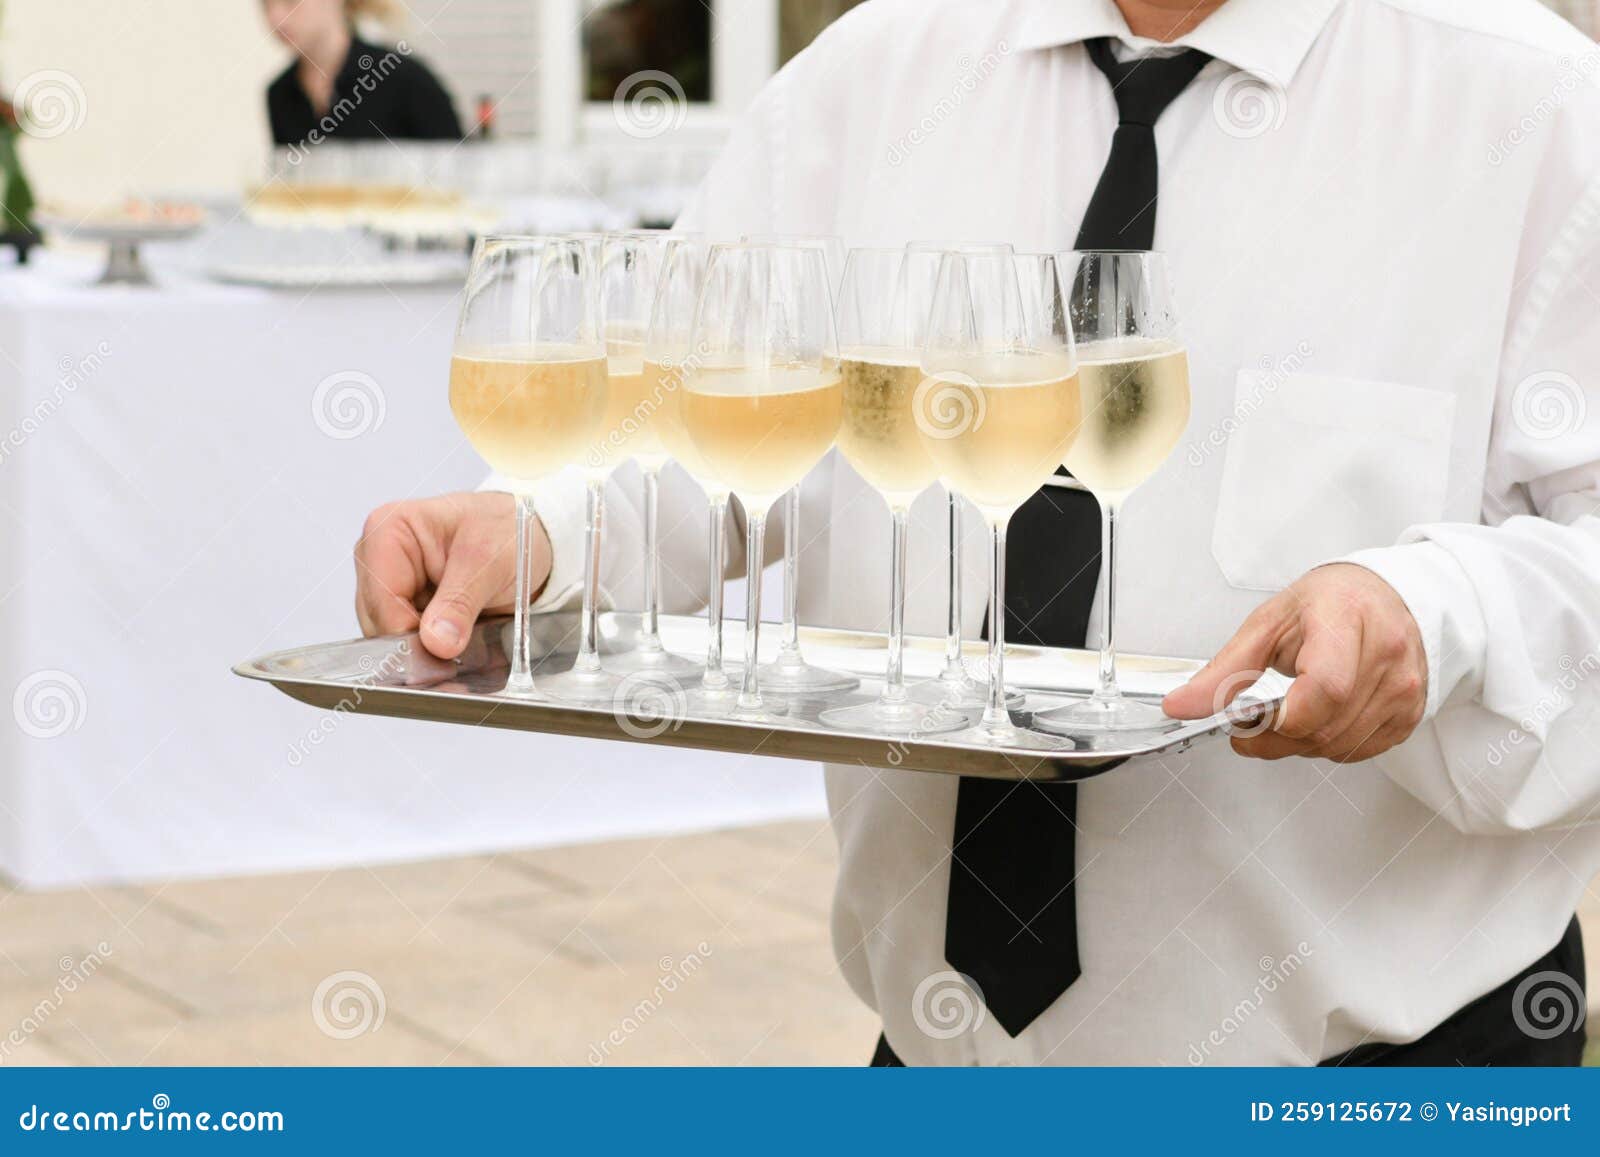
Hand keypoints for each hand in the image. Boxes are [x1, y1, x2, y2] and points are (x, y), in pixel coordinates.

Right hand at [353, 492, 549, 659]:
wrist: (528, 536)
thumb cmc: (505, 529)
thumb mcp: (490, 560)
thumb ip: (460, 602)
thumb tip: (436, 643)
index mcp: (389, 530)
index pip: (381, 598)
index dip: (406, 631)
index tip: (440, 651)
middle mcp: (379, 558)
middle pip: (379, 620)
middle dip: (417, 643)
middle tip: (458, 651)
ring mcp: (389, 584)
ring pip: (391, 636)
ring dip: (427, 648)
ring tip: (465, 639)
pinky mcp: (404, 606)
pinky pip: (408, 640)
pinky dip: (432, 647)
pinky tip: (458, 640)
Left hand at [1162, 563, 1426, 761]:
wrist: (1384, 596)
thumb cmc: (1329, 603)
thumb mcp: (1267, 622)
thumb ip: (1224, 670)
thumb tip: (1181, 705)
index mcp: (1347, 621)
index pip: (1324, 689)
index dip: (1280, 719)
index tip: (1244, 721)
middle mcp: (1386, 656)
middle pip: (1325, 728)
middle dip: (1276, 737)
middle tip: (1249, 723)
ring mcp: (1403, 688)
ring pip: (1339, 747)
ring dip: (1299, 744)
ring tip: (1283, 714)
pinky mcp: (1410, 713)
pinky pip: (1359, 751)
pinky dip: (1328, 745)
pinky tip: (1317, 717)